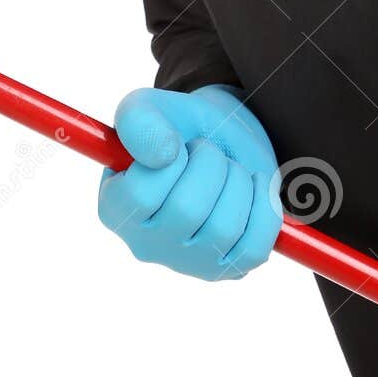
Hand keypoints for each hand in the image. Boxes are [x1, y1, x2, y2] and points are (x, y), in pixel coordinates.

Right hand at [97, 85, 282, 280]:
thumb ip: (138, 121)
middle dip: (209, 163)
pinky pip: (255, 247)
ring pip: (224, 228)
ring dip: (237, 180)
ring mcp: (189, 262)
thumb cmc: (176, 126)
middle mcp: (146, 244)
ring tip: (229, 169)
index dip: (171, 159)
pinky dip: (262, 205)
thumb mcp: (147, 107)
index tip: (178, 145)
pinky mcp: (228, 269)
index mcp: (115, 209)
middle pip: (187, 210)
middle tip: (208, 150)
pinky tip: (252, 187)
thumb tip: (162, 155)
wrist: (221, 138)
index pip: (142, 195)